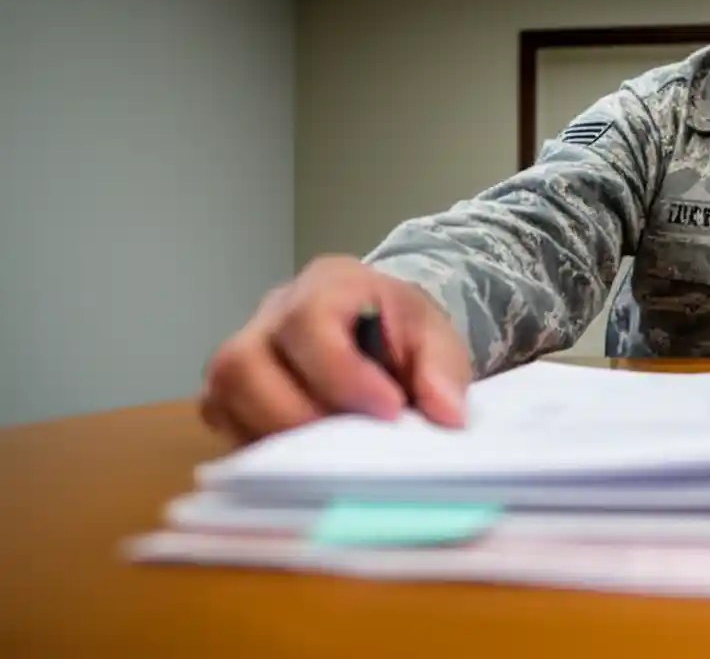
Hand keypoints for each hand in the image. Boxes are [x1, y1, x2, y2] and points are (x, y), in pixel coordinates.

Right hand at [200, 255, 471, 443]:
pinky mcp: (229, 396)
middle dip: (294, 415)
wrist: (381, 329)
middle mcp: (270, 315)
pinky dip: (258, 451)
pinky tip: (303, 465)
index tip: (388, 411)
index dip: (342, 374)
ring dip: (273, 438)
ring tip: (329, 459)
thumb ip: (443, 370)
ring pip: (223, 397)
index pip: (309, 322)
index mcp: (326, 285)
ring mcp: (241, 354)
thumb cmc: (402, 330)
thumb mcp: (436, 336)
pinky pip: (222, 425)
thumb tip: (446, 414)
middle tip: (348, 447)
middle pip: (244, 364)